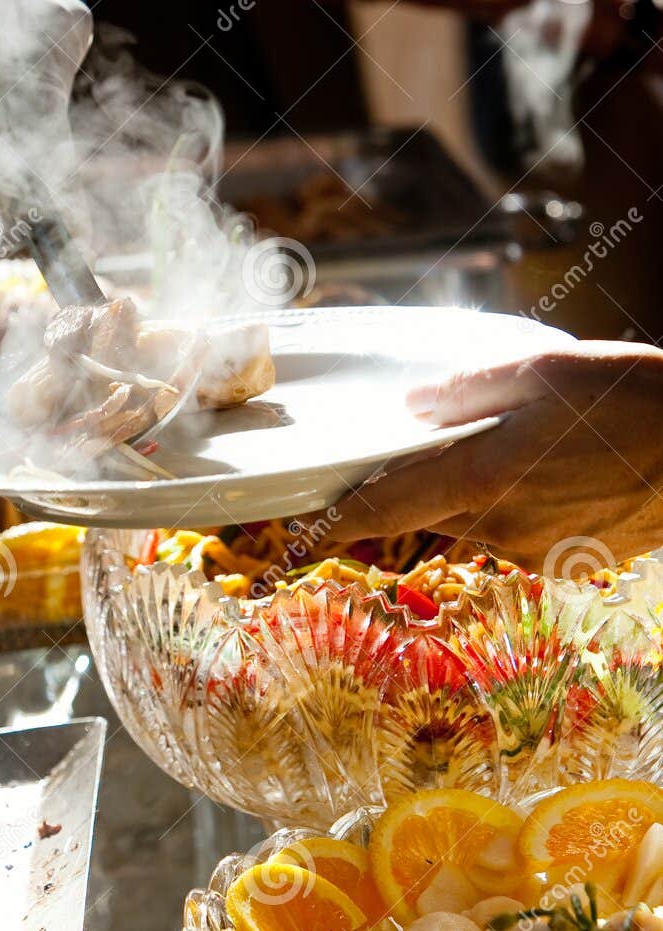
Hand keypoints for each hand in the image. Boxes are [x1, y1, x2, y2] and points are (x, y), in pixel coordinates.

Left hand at [332, 343, 662, 572]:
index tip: (302, 528)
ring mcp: (535, 549)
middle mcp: (501, 525)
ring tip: (521, 444)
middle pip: (426, 513)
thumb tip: (409, 406)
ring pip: (473, 520)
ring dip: (475, 489)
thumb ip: (466, 389)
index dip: (335, 521)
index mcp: (483, 478)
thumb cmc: (636, 402)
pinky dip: (518, 502)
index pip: (383, 510)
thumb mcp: (546, 369)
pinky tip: (557, 468)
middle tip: (429, 444)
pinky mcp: (566, 561)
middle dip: (416, 485)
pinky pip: (517, 530)